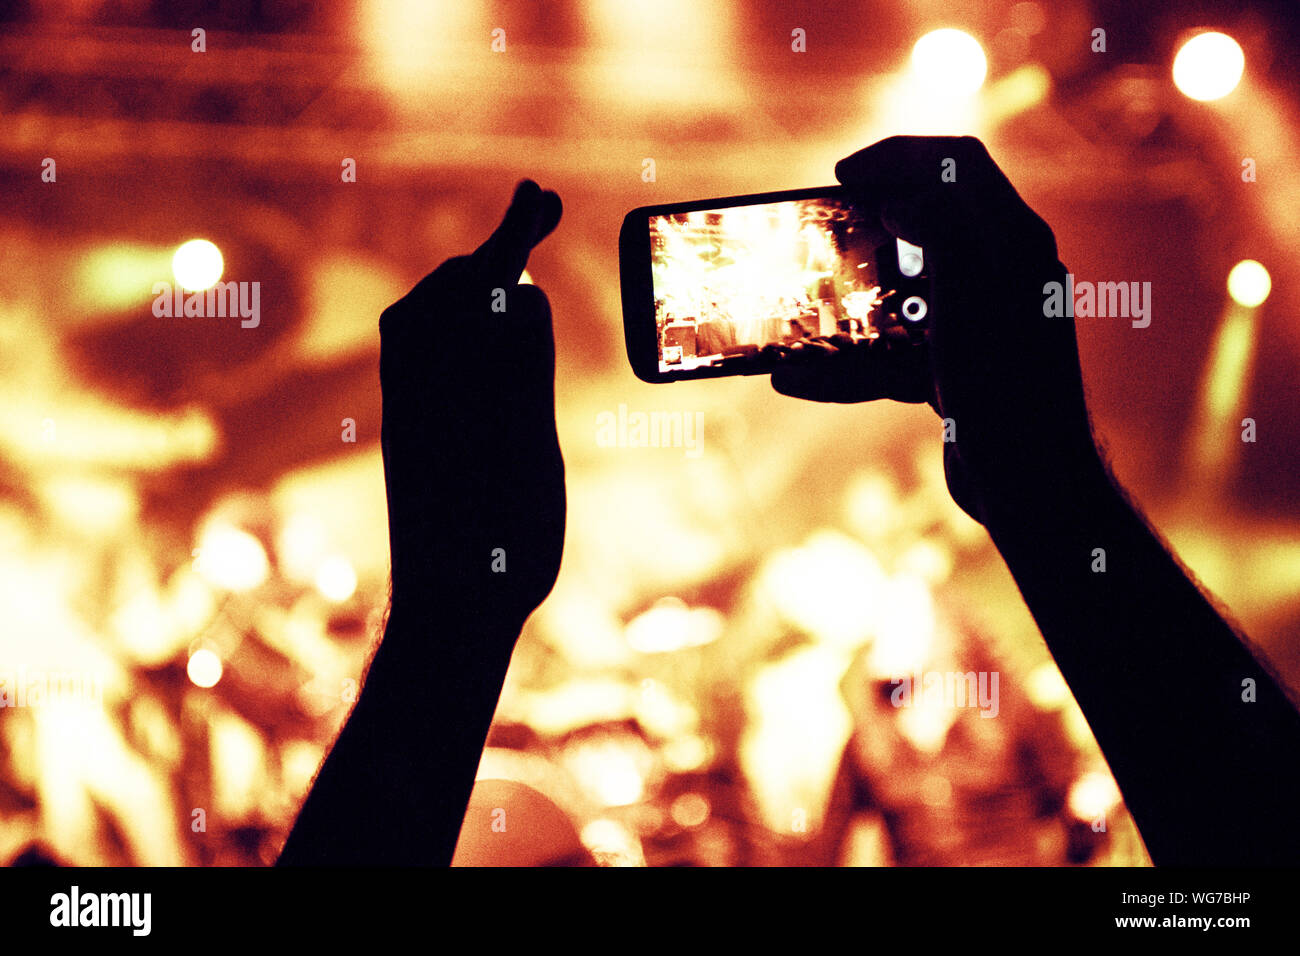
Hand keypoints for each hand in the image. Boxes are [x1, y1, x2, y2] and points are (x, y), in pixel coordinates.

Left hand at [379, 180, 564, 630]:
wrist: (449, 615)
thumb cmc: (489, 546)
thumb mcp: (519, 451)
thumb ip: (520, 369)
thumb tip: (521, 291)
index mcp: (445, 383)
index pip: (482, 288)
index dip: (511, 237)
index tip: (534, 196)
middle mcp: (425, 386)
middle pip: (456, 293)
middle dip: (496, 251)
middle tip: (536, 208)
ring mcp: (423, 410)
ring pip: (443, 324)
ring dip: (479, 286)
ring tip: (516, 258)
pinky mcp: (423, 435)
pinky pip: (440, 360)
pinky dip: (469, 330)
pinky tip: (493, 330)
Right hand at [771, 136, 1105, 523]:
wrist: (1035, 490)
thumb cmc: (1008, 392)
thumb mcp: (970, 294)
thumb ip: (939, 226)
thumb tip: (899, 199)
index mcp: (1015, 242)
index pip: (957, 165)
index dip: (897, 157)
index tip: (841, 177)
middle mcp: (1003, 275)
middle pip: (925, 222)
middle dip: (865, 225)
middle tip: (819, 230)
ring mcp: (978, 326)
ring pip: (900, 293)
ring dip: (846, 304)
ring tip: (795, 312)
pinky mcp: (957, 372)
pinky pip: (893, 354)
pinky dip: (849, 365)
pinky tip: (798, 381)